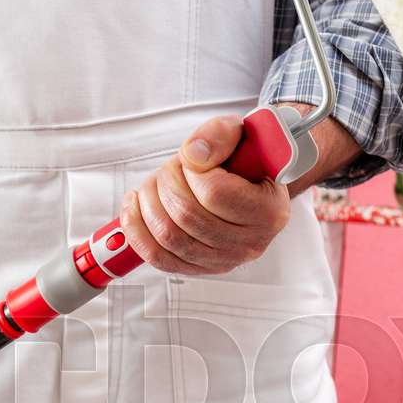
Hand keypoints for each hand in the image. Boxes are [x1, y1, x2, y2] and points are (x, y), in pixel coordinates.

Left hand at [119, 114, 292, 276]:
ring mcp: (224, 260)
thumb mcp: (241, 134)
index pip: (215, 193)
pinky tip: (135, 209)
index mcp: (268, 210)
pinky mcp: (199, 268)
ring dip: (149, 204)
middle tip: (169, 169)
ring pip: (169, 237)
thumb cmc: (246, 161)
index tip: (190, 158)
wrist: (249, 182)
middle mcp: (249, 242)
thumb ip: (220, 135)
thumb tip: (194, 154)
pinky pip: (159, 258)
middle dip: (165, 184)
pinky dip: (137, 231)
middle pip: (186, 216)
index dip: (191, 170)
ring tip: (154, 185)